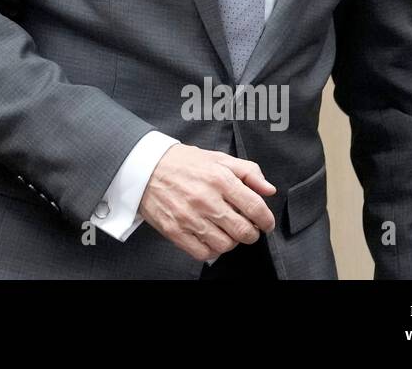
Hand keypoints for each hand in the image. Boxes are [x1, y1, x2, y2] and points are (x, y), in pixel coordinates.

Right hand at [137, 143, 276, 261]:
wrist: (143, 166)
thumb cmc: (181, 163)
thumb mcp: (217, 158)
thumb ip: (247, 171)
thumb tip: (268, 190)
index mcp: (219, 178)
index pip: (255, 207)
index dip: (266, 220)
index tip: (266, 223)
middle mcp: (205, 199)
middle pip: (243, 231)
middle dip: (252, 233)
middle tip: (247, 228)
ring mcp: (189, 217)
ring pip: (225, 244)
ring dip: (231, 241)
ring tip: (226, 231)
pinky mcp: (174, 230)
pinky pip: (203, 253)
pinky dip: (212, 250)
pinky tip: (210, 238)